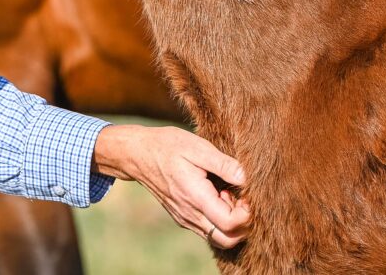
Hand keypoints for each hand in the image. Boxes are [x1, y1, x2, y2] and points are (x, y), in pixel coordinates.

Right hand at [94, 124, 250, 248]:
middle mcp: (190, 215)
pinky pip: (207, 229)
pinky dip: (219, 220)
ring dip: (231, 222)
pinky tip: (217, 195)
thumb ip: (224, 165)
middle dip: (243, 224)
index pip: (230, 224)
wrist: (137, 154)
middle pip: (227, 239)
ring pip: (218, 237)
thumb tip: (247, 178)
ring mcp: (185, 219)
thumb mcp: (198, 147)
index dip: (247, 214)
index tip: (247, 194)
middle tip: (242, 198)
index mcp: (195, 197)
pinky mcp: (183, 217)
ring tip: (228, 194)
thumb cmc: (167, 146)